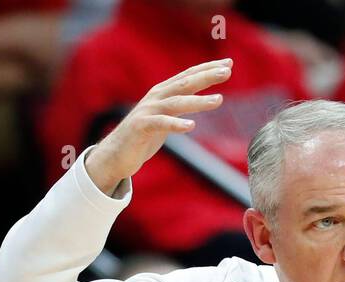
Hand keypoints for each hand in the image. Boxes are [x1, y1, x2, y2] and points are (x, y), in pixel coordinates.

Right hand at [84, 58, 232, 195]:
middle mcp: (156, 97)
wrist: (116, 155)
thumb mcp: (166, 117)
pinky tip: (191, 126)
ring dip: (198, 101)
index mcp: (163, 93)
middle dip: (207, 76)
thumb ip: (180, 106)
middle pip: (185, 83)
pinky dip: (176, 124)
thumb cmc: (143, 136)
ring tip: (219, 100)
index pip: (188, 76)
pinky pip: (160, 124)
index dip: (207, 68)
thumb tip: (203, 99)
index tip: (229, 63)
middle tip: (227, 71)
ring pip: (176, 102)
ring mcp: (148, 111)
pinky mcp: (140, 127)